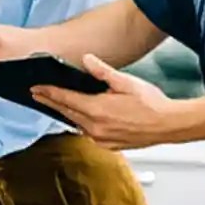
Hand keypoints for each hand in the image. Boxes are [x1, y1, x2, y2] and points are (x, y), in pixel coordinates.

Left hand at [31, 54, 176, 150]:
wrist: (169, 125)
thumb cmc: (151, 104)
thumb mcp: (126, 82)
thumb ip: (102, 71)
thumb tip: (86, 59)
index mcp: (97, 110)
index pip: (65, 99)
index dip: (48, 93)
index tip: (35, 88)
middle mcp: (95, 127)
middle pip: (66, 112)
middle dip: (51, 102)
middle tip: (37, 95)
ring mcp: (101, 139)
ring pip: (76, 123)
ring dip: (64, 113)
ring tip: (54, 104)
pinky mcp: (109, 145)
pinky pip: (87, 133)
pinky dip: (80, 123)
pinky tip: (79, 118)